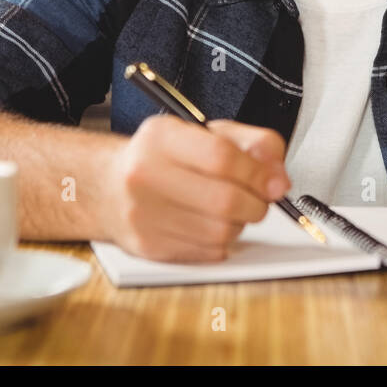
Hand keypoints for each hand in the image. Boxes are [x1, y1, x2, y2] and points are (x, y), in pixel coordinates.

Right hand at [100, 115, 289, 261]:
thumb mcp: (205, 133)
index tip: (275, 182)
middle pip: (225, 200)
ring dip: (239, 224)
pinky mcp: (148, 246)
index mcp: (161, 138)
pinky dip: (221, 242)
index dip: (259, 173)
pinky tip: (209, 225)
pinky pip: (207, 252)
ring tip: (230, 211)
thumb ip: (252, 144)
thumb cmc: (163, 158)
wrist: (108, 187)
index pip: (222, 157)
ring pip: (220, 232)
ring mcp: (142, 214)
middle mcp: (144, 174)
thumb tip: (278, 177)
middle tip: (259, 200)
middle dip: (257, 204)